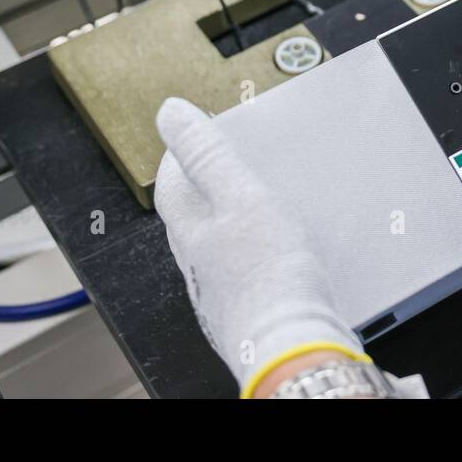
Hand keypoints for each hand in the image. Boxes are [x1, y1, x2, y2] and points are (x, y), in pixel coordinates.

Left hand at [154, 98, 365, 396]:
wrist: (292, 347)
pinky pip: (239, 271)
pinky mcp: (246, 311)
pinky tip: (274, 251)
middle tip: (223, 162)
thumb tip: (170, 113)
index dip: (179, 156)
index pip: (170, 186)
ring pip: (214, 246)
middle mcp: (196, 265)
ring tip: (253, 200)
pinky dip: (250, 252)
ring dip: (227, 219)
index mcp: (189, 232)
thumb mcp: (241, 196)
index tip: (192, 134)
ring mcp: (219, 292)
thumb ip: (207, 154)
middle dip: (203, 186)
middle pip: (190, 216)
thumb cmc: (267, 276)